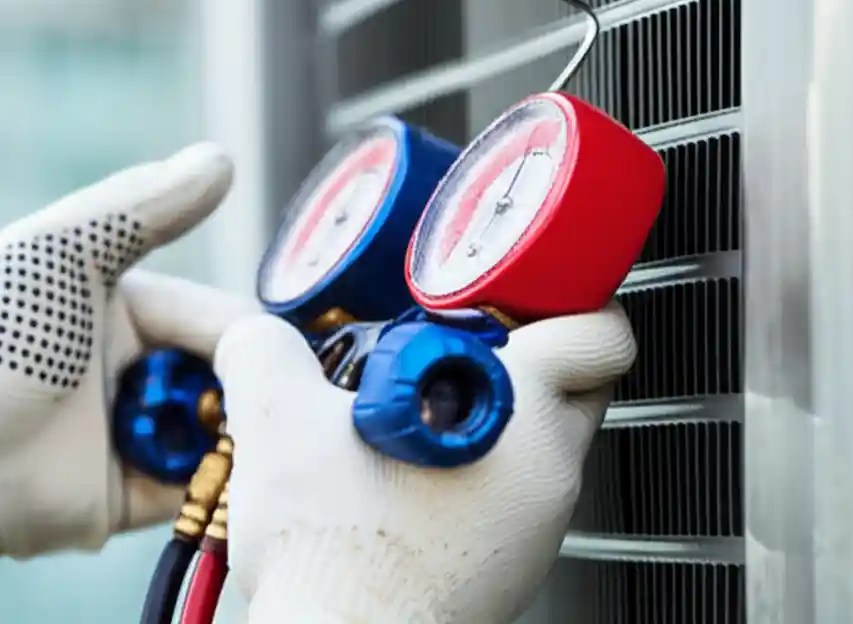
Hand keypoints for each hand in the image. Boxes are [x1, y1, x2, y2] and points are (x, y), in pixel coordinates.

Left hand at [0, 143, 256, 600]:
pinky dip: (226, 482)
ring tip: (254, 445)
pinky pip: (202, 488)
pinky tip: (241, 481)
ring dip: (244, 435)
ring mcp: (135, 432)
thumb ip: (142, 206)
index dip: (246, 334)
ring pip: (223, 430)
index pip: (213, 315)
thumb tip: (224, 160)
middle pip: (226, 373)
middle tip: (269, 406)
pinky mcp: (133, 493)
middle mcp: (134, 366)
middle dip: (250, 388)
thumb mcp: (61, 250)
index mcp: (124, 306)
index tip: (274, 354)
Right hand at [216, 304, 634, 623]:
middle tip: (465, 341)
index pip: (600, 329)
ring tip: (421, 412)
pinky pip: (517, 494)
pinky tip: (413, 474)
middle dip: (535, 350)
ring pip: (546, 440)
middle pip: (583, 381)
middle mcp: (548, 466)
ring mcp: (537, 522)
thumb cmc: (337, 554)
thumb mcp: (276, 421)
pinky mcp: (513, 563)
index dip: (570, 294)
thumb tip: (252, 336)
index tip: (520, 290)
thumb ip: (264, 350)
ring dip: (499, 414)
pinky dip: (480, 470)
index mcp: (520, 406)